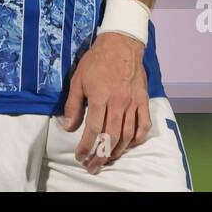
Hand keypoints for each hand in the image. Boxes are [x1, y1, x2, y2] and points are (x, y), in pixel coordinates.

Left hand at [60, 32, 151, 173]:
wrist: (122, 44)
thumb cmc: (97, 61)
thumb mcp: (78, 80)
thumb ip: (73, 105)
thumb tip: (68, 127)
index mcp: (100, 96)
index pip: (92, 129)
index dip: (86, 146)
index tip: (80, 156)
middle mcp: (118, 102)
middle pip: (110, 137)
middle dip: (100, 155)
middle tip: (93, 166)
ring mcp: (133, 102)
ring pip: (127, 135)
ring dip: (117, 151)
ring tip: (108, 159)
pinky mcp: (143, 100)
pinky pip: (143, 125)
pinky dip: (137, 139)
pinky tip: (129, 144)